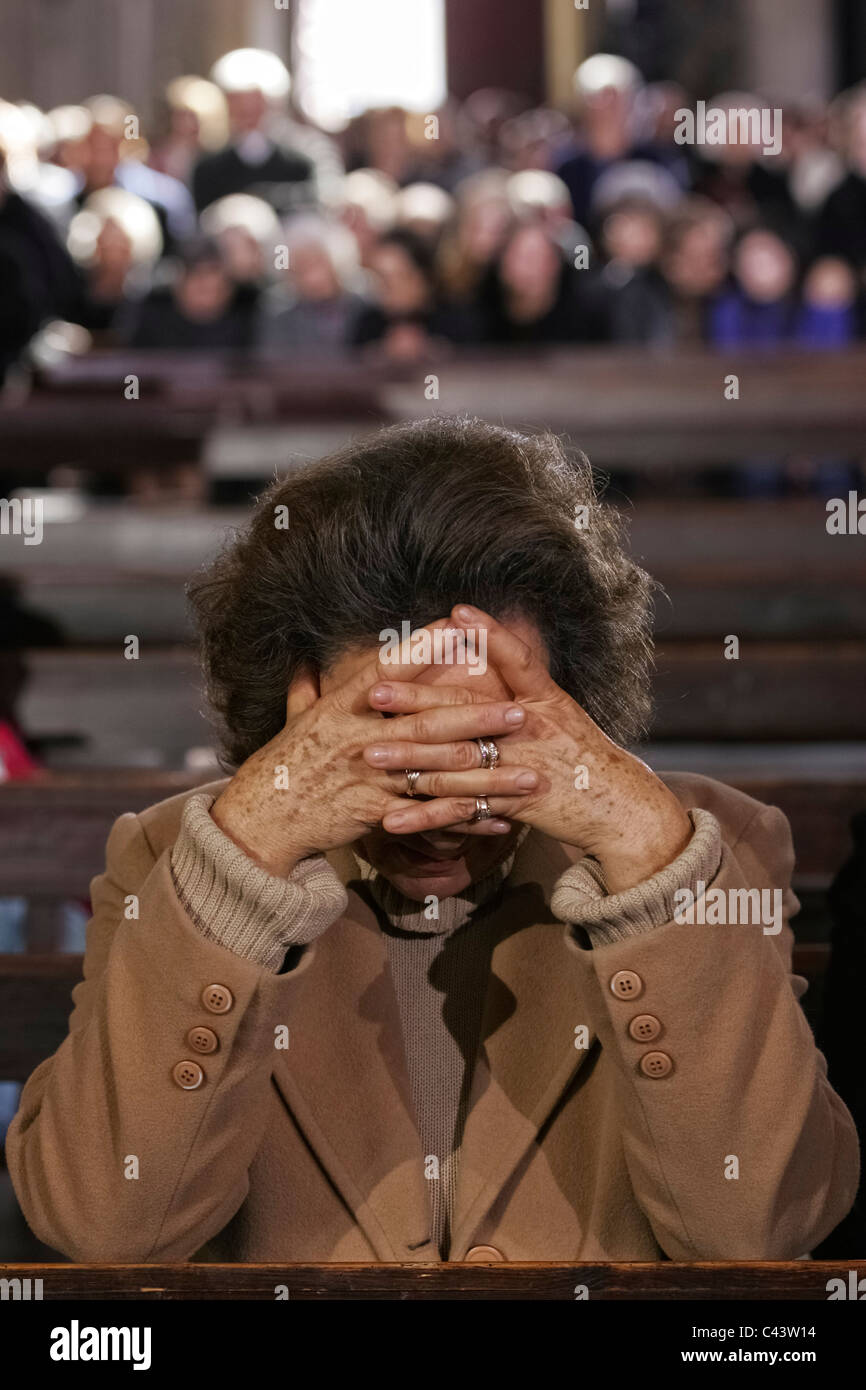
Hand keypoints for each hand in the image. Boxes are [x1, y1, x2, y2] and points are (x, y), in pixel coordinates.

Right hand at [210, 620, 539, 875]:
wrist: (260, 819)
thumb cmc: (278, 767)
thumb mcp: (290, 722)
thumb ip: (303, 691)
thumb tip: (303, 662)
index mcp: (341, 708)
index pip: (389, 670)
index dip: (426, 648)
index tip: (461, 627)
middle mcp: (360, 739)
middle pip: (429, 726)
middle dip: (479, 718)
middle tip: (521, 711)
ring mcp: (370, 778)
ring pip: (440, 776)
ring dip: (489, 776)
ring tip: (531, 775)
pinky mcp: (375, 814)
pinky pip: (430, 818)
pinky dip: (467, 820)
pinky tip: (500, 819)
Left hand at [368, 605, 691, 892]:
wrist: (619, 806)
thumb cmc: (582, 752)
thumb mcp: (559, 707)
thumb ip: (520, 677)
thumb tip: (486, 637)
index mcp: (544, 701)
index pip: (515, 661)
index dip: (488, 634)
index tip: (453, 613)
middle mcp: (533, 730)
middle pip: (468, 713)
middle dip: (416, 702)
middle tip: (374, 694)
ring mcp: (523, 769)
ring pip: (457, 764)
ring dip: (410, 760)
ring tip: (369, 754)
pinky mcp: (516, 807)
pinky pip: (463, 812)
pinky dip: (426, 817)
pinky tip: (392, 818)